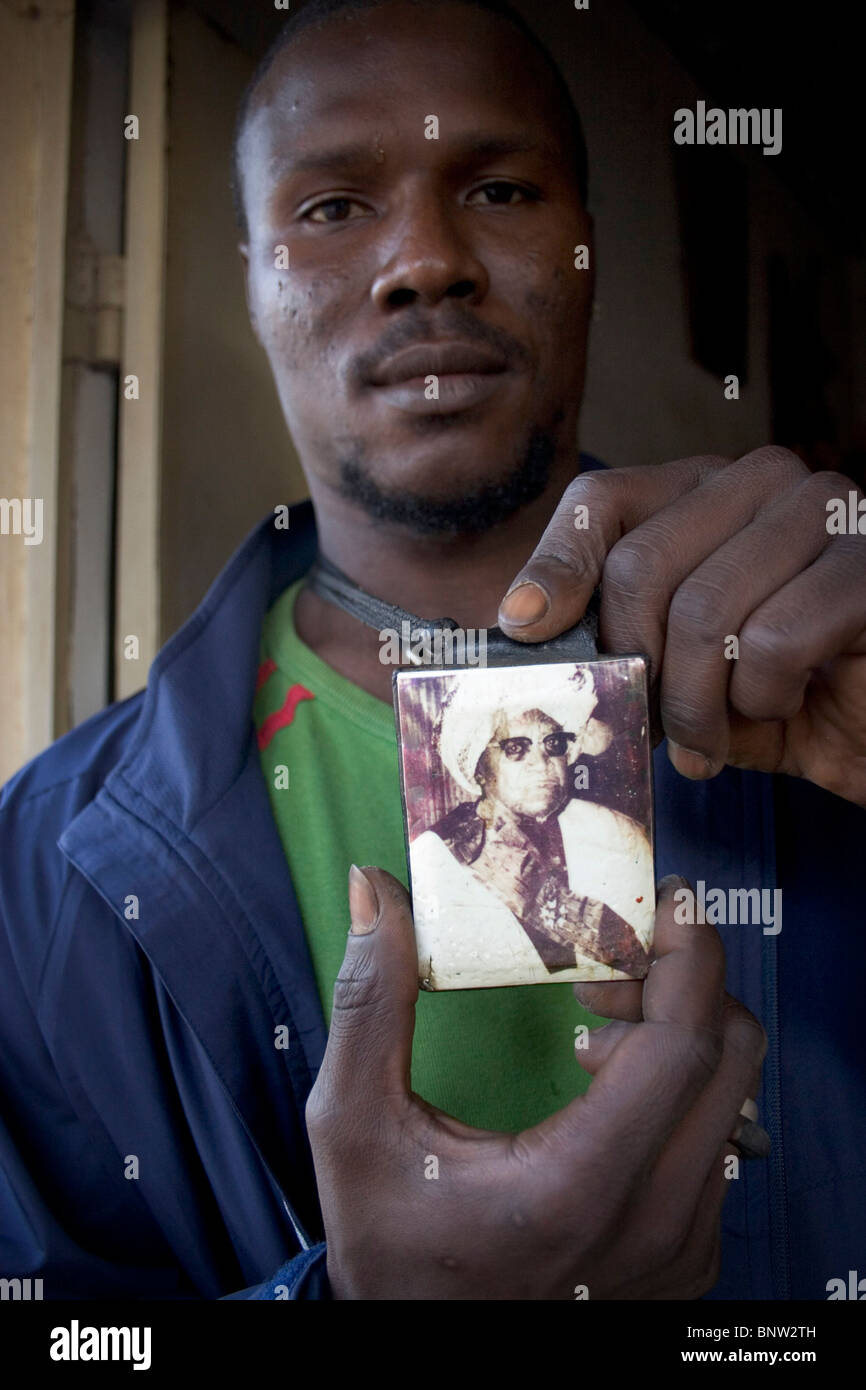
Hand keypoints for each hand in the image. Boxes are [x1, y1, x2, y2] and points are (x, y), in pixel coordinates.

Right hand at [305, 867, 765, 1299]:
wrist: (419, 1350)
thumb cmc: (387, 1244)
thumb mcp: (353, 1124)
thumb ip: (370, 1003)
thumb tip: (374, 888)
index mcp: (578, 1184)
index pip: (683, 1045)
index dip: (688, 956)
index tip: (661, 900)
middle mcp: (653, 1222)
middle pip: (729, 1056)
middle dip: (681, 982)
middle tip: (604, 964)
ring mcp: (680, 1246)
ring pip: (732, 1096)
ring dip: (678, 1035)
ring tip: (594, 1032)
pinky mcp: (689, 1258)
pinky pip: (719, 1140)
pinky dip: (680, 1090)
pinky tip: (606, 1090)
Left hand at [498, 448, 865, 806]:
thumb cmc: (781, 699)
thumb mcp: (679, 670)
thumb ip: (613, 635)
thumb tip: (519, 620)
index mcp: (706, 491)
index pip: (604, 500)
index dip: (556, 566)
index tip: (525, 627)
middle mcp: (763, 481)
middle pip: (642, 567)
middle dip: (639, 671)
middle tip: (657, 728)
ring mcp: (824, 512)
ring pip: (703, 611)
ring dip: (699, 706)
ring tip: (714, 740)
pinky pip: (775, 639)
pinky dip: (766, 700)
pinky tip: (790, 706)